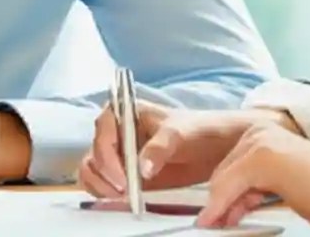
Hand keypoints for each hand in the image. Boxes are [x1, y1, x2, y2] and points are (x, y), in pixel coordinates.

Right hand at [77, 101, 300, 197]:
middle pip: (94, 153)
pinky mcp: (123, 173)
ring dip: (101, 185)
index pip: (103, 131)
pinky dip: (104, 192)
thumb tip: (141, 169)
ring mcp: (117, 153)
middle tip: (125, 192)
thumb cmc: (198, 130)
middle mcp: (116, 130)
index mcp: (125, 111)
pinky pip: (101, 183)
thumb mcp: (179, 135)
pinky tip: (121, 199)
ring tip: (123, 197)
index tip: (124, 176)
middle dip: (104, 174)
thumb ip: (159, 148)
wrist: (217, 148)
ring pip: (92, 169)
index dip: (108, 155)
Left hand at [196, 124, 309, 234]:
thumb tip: (228, 207)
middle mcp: (260, 132)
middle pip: (221, 173)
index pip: (230, 168)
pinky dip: (219, 209)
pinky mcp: (262, 158)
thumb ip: (256, 191)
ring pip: (221, 181)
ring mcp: (261, 142)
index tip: (213, 219)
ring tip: (215, 226)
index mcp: (267, 135)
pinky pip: (227, 188)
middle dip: (217, 204)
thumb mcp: (286, 190)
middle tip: (214, 226)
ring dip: (217, 208)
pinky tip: (216, 223)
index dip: (220, 198)